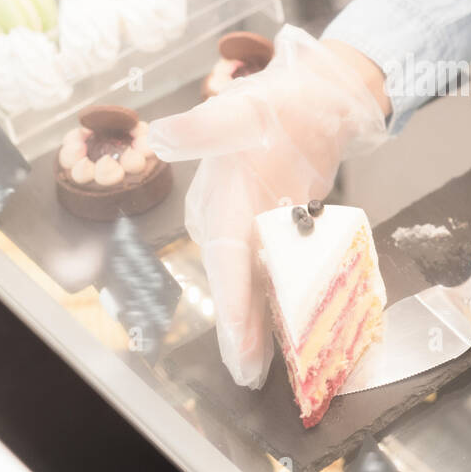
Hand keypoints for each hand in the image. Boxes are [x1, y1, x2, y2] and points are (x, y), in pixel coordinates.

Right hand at [148, 26, 387, 386]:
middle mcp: (227, 218)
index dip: (231, 306)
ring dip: (256, 325)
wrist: (310, 96)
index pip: (225, 260)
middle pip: (235, 283)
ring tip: (262, 369)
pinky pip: (273, 271)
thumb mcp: (243, 110)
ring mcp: (250, 226)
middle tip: (248, 374)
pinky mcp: (272, 229)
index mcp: (219, 198)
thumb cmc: (278, 100)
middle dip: (240, 331)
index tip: (239, 345)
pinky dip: (277, 301)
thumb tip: (160, 134)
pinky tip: (288, 330)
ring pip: (252, 284)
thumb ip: (204, 128)